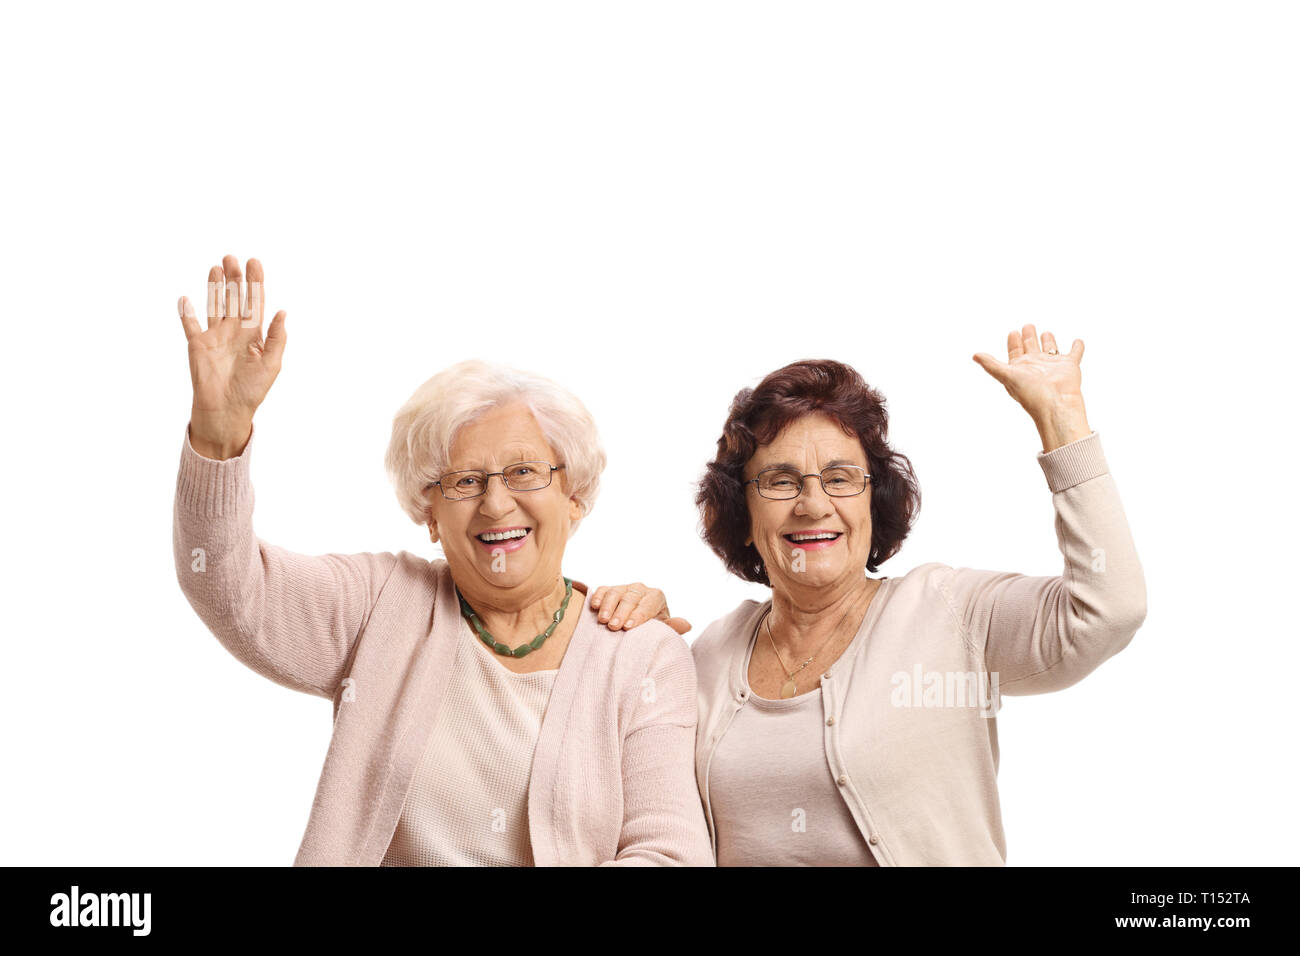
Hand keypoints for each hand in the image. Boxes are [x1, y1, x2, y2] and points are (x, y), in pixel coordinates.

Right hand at [178, 254, 286, 456]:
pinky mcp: (197, 345)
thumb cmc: (252, 390)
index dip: (255, 283)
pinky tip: (184, 298)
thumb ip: (276, 338)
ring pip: (214, 304)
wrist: (227, 410)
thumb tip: (282, 312)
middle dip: (235, 278)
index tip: (254, 263)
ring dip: (215, 286)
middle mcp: (234, 331)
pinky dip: (186, 312)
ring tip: (217, 267)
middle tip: (233, 258)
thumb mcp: (272, 364)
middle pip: (234, 298)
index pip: (254, 302)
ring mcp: (214, 336)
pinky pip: (190, 325)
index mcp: (253, 334)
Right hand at [589, 583, 690, 634]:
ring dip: (608, 606)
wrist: (635, 626)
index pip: (648, 603)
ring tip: (603, 620)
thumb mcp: (662, 629)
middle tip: (614, 626)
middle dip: (621, 612)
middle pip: (630, 597)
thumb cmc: (650, 628)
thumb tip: (687, 625)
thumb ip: (672, 628)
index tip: (629, 627)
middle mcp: (640, 589)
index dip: (638, 615)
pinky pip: (603, 589)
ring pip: (615, 592)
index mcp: (656, 597)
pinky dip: (598, 597)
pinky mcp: (610, 589)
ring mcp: (624, 588)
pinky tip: (594, 607)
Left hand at [972, 324, 1091, 451]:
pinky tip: (1077, 341)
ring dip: (1049, 341)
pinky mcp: (1070, 365)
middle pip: (1032, 348)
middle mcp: (1037, 366)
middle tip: (1027, 326)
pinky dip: (1077, 347)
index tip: (1013, 332)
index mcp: (1021, 368)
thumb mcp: (1006, 376)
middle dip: (1029, 337)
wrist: (1055, 403)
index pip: (1016, 352)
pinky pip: (1075, 353)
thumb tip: (974, 355)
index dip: (1014, 343)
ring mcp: (1053, 365)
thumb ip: (991, 365)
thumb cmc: (1030, 393)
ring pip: (1051, 350)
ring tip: (1046, 332)